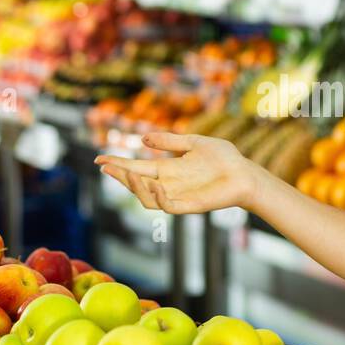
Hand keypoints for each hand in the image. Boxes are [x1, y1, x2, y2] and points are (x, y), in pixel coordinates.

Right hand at [94, 131, 259, 214]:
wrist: (244, 173)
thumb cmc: (223, 158)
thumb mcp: (193, 143)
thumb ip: (169, 141)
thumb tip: (143, 138)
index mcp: (168, 169)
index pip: (137, 167)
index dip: (118, 164)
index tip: (99, 159)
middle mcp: (168, 184)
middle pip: (136, 184)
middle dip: (119, 176)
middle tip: (106, 166)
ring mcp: (177, 196)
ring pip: (146, 198)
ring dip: (135, 187)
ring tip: (130, 173)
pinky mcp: (189, 206)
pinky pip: (167, 205)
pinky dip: (157, 196)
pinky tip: (154, 183)